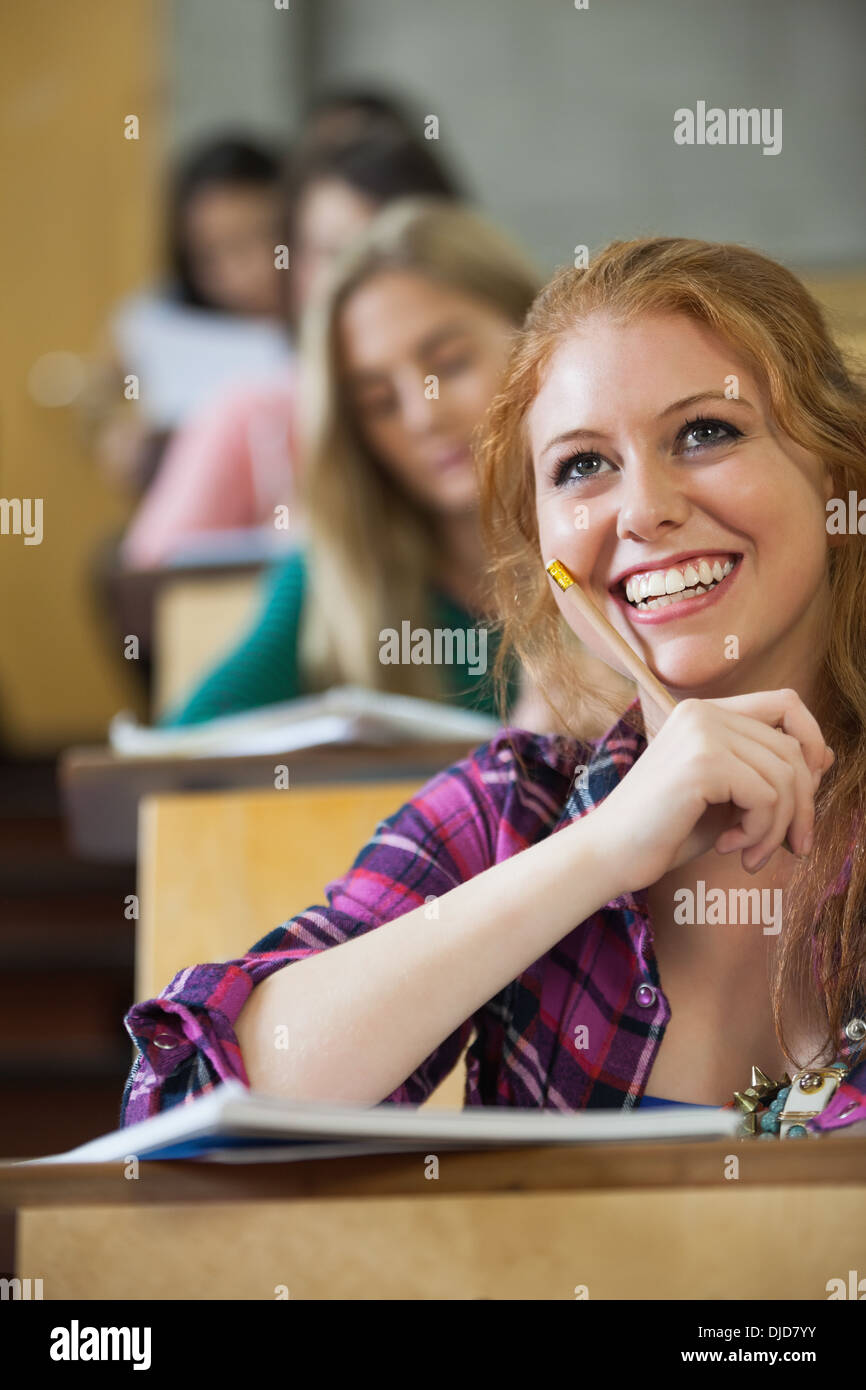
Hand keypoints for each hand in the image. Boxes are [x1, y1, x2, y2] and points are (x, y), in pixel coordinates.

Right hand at [591, 689, 833, 894]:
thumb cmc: (664, 830)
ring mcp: (702, 734)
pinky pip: (767, 797)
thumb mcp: (727, 798)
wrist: (610, 854)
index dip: (811, 741)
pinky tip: (729, 847)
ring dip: (778, 827)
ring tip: (750, 853)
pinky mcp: (703, 763)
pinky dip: (760, 832)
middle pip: (793, 749)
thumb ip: (768, 773)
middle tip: (792, 847)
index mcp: (705, 713)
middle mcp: (703, 713)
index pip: (786, 703)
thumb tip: (826, 757)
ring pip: (786, 776)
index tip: (808, 790)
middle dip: (802, 805)